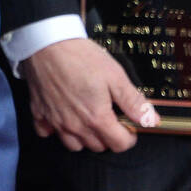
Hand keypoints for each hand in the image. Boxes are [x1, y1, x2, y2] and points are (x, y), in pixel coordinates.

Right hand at [22, 38, 158, 151]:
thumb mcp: (115, 76)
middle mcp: (75, 125)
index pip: (119, 144)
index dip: (129, 137)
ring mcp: (55, 121)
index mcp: (97, 118)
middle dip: (108, 136)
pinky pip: (47, 133)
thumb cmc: (81, 57)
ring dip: (84, 138)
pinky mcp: (39, 113)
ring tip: (88, 120)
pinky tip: (62, 117)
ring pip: (74, 145)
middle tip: (111, 117)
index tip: (129, 126)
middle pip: (98, 147)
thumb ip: (133, 102)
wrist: (47, 43)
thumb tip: (151, 120)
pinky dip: (55, 131)